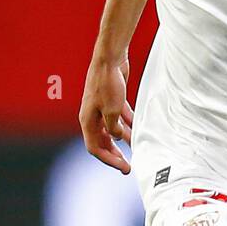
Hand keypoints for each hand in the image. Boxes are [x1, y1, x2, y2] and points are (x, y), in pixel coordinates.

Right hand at [79, 56, 132, 173]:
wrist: (110, 58)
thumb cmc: (107, 83)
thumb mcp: (112, 110)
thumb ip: (115, 128)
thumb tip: (118, 138)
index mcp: (87, 121)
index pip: (94, 147)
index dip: (108, 159)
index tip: (123, 167)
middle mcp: (92, 116)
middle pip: (103, 141)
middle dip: (115, 154)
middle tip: (128, 167)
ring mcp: (102, 108)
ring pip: (112, 130)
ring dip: (124, 141)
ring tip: (136, 150)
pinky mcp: (112, 100)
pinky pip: (120, 118)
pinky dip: (128, 125)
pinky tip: (139, 131)